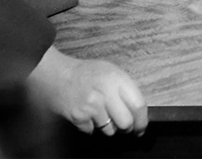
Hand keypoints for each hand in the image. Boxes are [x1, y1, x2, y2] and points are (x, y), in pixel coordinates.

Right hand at [29, 47, 146, 135]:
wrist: (59, 76)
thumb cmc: (86, 73)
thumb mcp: (111, 71)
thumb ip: (125, 89)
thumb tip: (138, 110)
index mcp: (117, 78)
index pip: (138, 105)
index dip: (142, 120)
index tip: (141, 127)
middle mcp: (106, 92)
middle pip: (125, 123)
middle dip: (126, 127)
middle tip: (124, 126)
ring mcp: (91, 106)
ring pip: (109, 130)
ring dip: (107, 126)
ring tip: (100, 112)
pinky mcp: (79, 118)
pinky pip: (92, 131)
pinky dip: (91, 126)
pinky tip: (87, 113)